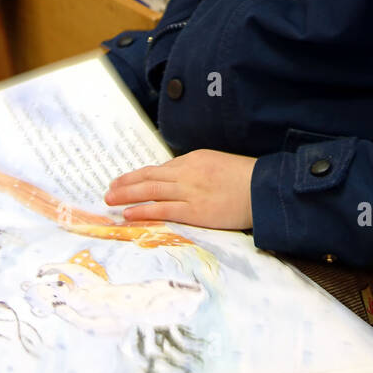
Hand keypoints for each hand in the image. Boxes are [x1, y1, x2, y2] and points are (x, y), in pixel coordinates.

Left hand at [104, 150, 256, 230]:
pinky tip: (128, 213)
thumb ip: (196, 170)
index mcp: (193, 160)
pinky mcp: (195, 211)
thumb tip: (178, 180)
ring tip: (110, 200)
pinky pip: (162, 209)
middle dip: (126, 183)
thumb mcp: (217, 164)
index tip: (124, 180)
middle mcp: (187, 173)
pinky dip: (143, 210)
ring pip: (150, 191)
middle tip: (108, 189)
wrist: (263, 188)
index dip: (138, 175)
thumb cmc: (244, 178)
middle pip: (149, 177)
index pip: (160, 169)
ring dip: (127, 195)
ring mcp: (189, 191)